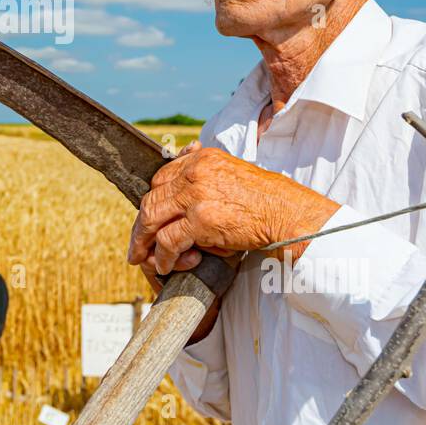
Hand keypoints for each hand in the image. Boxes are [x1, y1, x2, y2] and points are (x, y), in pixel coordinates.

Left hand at [127, 147, 339, 274]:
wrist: (288, 214)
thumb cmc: (266, 200)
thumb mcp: (232, 175)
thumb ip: (206, 177)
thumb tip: (181, 190)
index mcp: (201, 159)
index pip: (162, 177)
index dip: (152, 200)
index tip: (148, 218)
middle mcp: (195, 172)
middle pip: (152, 198)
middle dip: (141, 225)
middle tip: (136, 245)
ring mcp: (196, 195)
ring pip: (152, 218)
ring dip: (144, 242)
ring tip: (144, 258)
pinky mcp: (201, 220)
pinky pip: (168, 241)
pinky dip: (163, 256)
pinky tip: (165, 265)